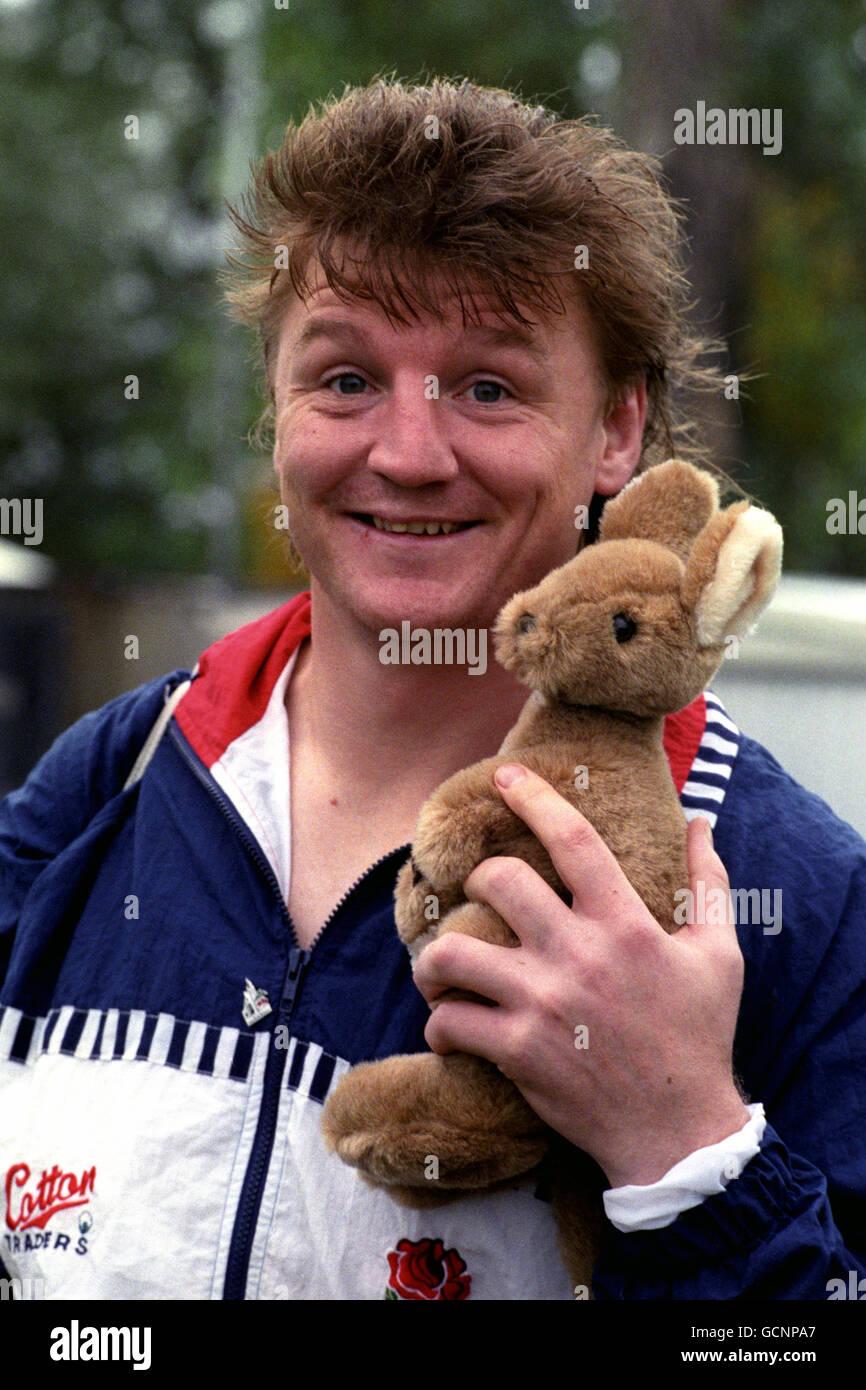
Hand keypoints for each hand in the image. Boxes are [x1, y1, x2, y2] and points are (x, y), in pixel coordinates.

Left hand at [414, 762, 749, 1188]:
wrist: (677, 1133)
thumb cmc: (697, 1036)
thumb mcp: (718, 955)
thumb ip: (706, 883)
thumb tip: (699, 821)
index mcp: (625, 924)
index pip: (573, 840)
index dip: (535, 798)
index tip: (505, 777)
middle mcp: (578, 955)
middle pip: (498, 881)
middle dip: (478, 880)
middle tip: (479, 900)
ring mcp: (543, 1004)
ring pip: (453, 954)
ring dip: (436, 957)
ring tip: (442, 967)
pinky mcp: (518, 1051)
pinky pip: (450, 1022)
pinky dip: (440, 1022)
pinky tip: (452, 1024)